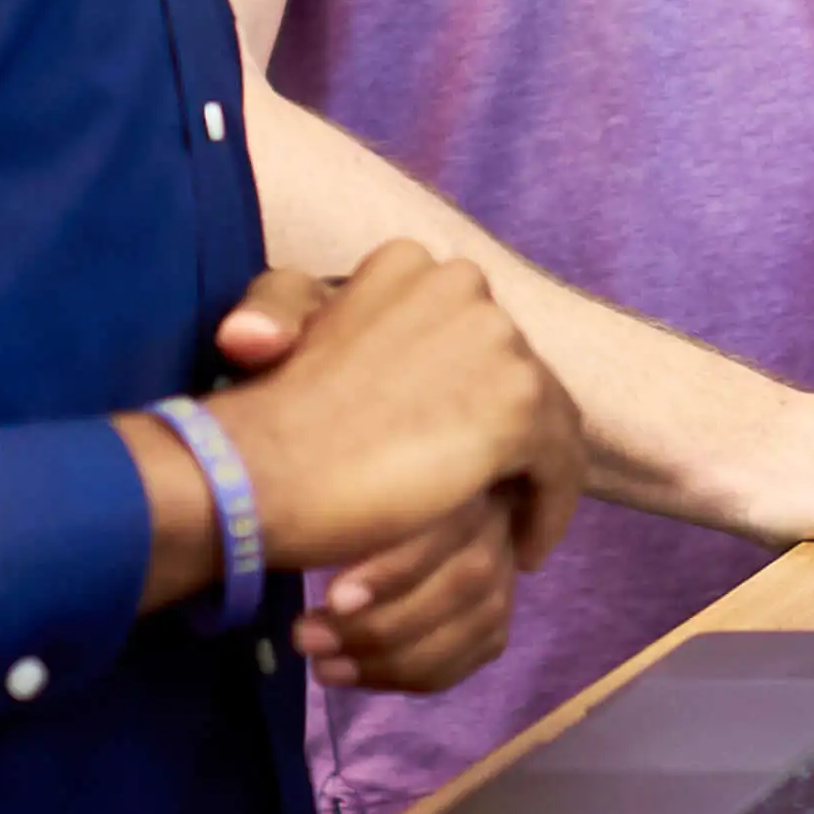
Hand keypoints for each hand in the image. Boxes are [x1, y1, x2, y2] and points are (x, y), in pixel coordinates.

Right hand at [209, 242, 583, 577]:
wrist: (253, 469)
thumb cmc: (264, 416)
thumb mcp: (289, 328)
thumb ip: (352, 315)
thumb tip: (402, 351)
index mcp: (409, 263)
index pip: (469, 332)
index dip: (468, 389)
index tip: (454, 439)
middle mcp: (461, 284)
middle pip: (512, 368)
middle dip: (505, 429)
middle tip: (493, 491)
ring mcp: (495, 339)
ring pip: (544, 415)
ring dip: (530, 472)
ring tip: (510, 523)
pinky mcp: (516, 402)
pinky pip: (560, 463)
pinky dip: (549, 508)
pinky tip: (526, 550)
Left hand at [298, 495, 523, 692]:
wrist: (367, 509)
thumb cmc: (350, 493)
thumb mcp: (348, 483)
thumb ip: (344, 487)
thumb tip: (302, 520)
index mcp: (462, 482)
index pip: (446, 528)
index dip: (393, 572)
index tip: (332, 600)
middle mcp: (495, 526)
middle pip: (465, 584)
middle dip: (383, 625)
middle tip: (307, 638)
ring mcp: (502, 579)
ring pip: (471, 628)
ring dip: (391, 661)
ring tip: (322, 666)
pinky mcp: (494, 623)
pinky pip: (464, 661)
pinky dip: (411, 677)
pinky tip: (358, 677)